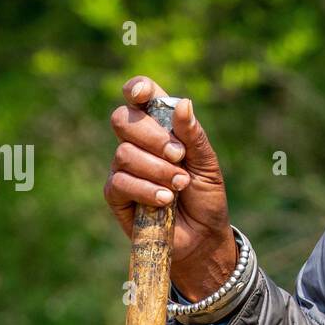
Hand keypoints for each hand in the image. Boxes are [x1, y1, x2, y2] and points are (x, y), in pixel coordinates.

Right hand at [105, 76, 237, 301]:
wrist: (202, 236)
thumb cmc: (206, 195)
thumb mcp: (208, 164)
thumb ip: (194, 136)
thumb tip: (182, 104)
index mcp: (162, 127)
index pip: (141, 98)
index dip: (137, 89)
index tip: (142, 94)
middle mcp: (138, 143)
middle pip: (123, 120)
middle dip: (153, 136)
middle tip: (179, 156)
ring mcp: (123, 168)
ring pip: (124, 153)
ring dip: (157, 169)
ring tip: (179, 186)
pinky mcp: (116, 194)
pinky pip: (121, 182)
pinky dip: (146, 190)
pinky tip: (165, 201)